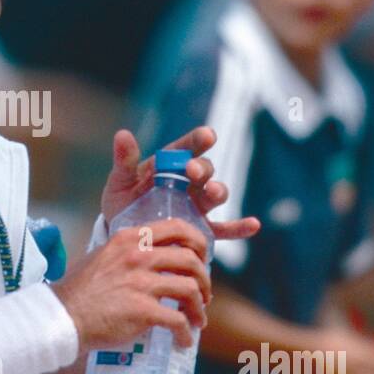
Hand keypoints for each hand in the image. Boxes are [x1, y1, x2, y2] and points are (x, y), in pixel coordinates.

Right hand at [52, 218, 211, 351]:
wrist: (62, 317)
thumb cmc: (80, 290)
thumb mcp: (103, 255)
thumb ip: (127, 251)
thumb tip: (152, 254)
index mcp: (130, 239)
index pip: (177, 228)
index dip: (198, 243)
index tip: (201, 259)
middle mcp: (138, 256)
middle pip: (191, 259)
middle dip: (204, 279)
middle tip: (203, 294)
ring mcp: (141, 283)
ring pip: (190, 289)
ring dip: (199, 307)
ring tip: (196, 319)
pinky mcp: (143, 310)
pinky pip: (177, 321)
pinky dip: (185, 333)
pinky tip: (182, 341)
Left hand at [100, 126, 260, 242]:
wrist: (124, 239)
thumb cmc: (122, 204)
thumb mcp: (119, 183)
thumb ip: (124, 161)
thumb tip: (123, 134)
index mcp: (169, 166)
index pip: (187, 148)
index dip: (198, 140)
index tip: (207, 135)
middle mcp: (188, 183)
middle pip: (204, 170)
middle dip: (201, 168)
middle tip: (192, 170)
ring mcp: (197, 206)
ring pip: (216, 195)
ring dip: (218, 191)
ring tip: (214, 192)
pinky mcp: (202, 230)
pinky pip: (224, 229)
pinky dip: (240, 227)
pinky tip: (253, 225)